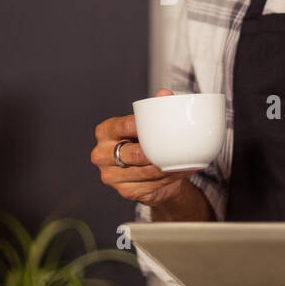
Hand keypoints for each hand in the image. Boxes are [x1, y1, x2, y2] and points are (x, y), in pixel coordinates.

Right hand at [91, 89, 191, 207]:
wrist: (148, 173)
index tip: (158, 127)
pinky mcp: (124, 191)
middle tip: (171, 149)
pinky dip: (167, 179)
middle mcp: (102, 154)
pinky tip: (178, 172)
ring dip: (165, 168)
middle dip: (153, 153)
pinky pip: (149, 185)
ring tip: (183, 161)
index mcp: (105, 132)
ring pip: (143, 171)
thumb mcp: (146, 126)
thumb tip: (164, 94)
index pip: (123, 126)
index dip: (141, 127)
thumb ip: (155, 108)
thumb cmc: (144, 144)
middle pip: (132, 153)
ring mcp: (111, 175)